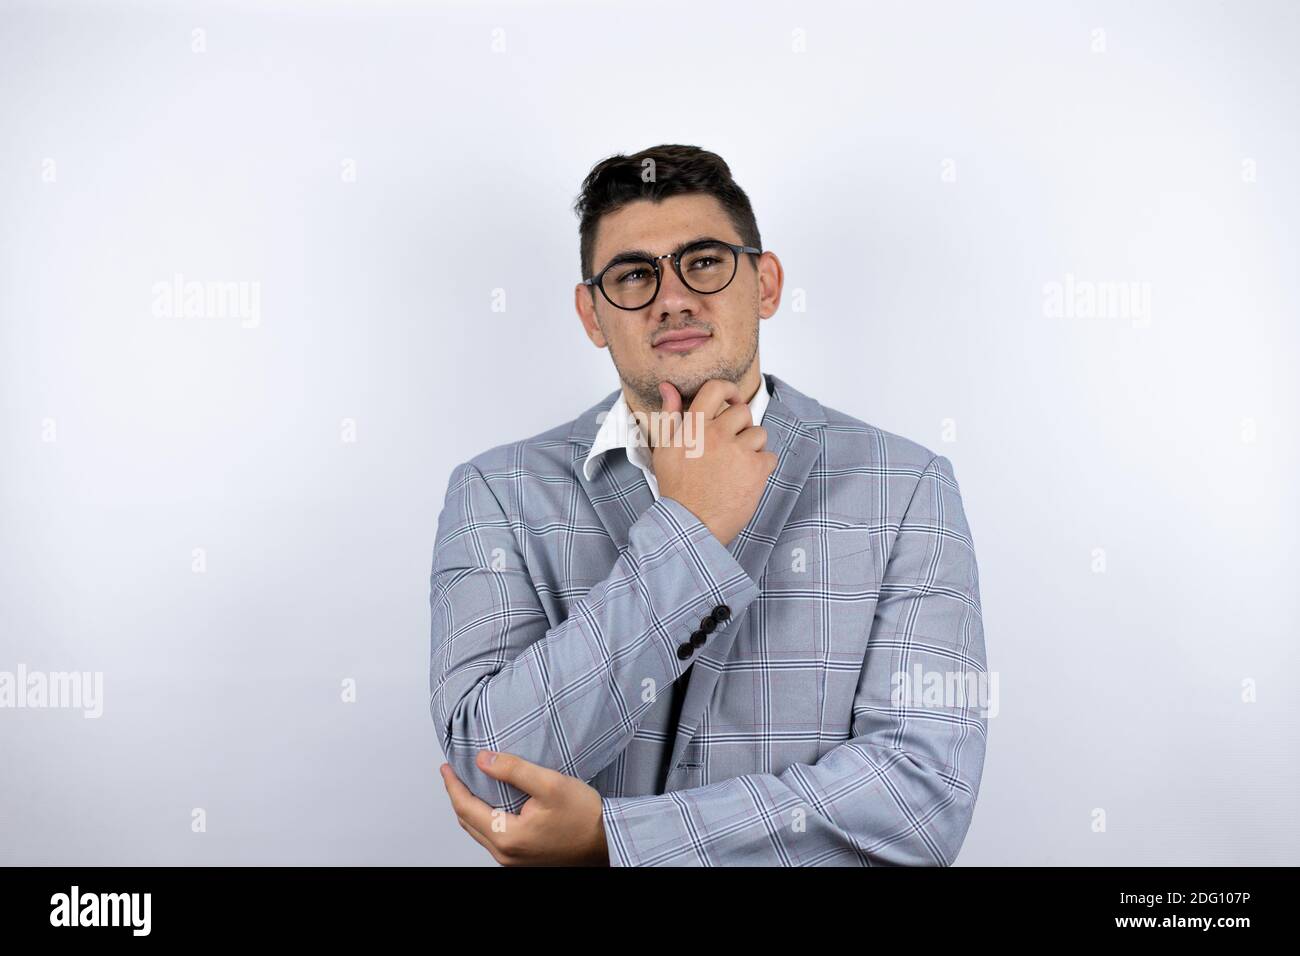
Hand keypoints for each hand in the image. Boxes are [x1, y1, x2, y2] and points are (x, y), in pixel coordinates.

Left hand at [439, 751, 608, 865]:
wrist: (607, 840)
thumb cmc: (584, 816)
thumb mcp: (549, 784)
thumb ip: (513, 770)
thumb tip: (482, 760)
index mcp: (507, 836)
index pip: (465, 808)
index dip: (453, 785)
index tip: (447, 767)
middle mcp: (506, 854)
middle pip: (468, 822)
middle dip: (457, 796)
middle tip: (452, 774)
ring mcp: (514, 860)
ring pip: (479, 832)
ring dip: (469, 808)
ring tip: (468, 786)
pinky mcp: (524, 859)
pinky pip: (493, 837)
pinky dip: (484, 819)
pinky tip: (490, 805)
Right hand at [651, 379, 777, 546]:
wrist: (689, 525)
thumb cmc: (676, 488)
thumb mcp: (664, 449)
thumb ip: (669, 415)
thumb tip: (668, 386)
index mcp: (694, 427)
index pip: (716, 389)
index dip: (729, 390)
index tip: (732, 400)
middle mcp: (717, 434)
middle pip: (743, 412)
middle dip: (741, 426)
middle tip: (731, 446)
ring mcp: (738, 451)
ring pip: (759, 434)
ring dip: (752, 447)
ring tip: (737, 466)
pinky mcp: (755, 470)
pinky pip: (769, 457)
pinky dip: (762, 468)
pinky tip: (745, 480)